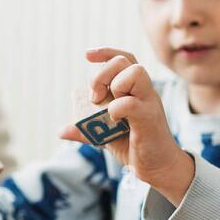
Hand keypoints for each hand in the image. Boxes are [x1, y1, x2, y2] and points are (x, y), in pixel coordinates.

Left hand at [59, 47, 194, 204]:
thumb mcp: (105, 135)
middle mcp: (143, 90)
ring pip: (135, 71)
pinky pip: (131, 102)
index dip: (106, 53)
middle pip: (125, 61)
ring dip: (115, 85)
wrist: (156, 167)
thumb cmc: (133, 146)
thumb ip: (86, 130)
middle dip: (102, 73)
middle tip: (94, 97)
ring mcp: (149, 102)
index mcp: (134, 89)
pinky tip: (114, 119)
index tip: (87, 55)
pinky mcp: (149, 117)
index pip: (124, 58)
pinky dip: (117, 108)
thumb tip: (62, 131)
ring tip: (108, 108)